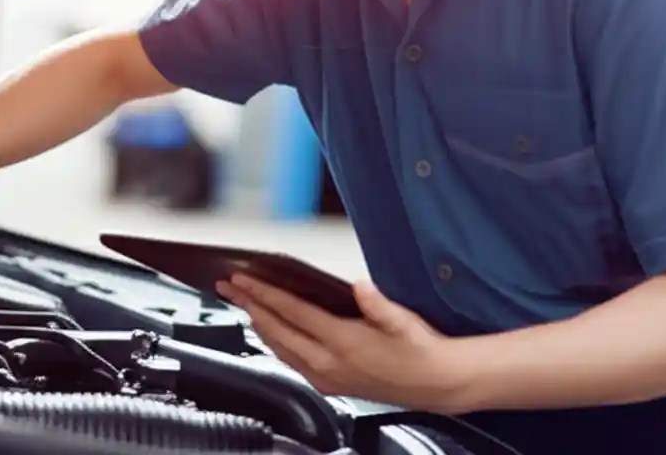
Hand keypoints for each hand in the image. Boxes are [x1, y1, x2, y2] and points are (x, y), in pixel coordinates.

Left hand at [217, 274, 468, 412]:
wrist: (437, 383)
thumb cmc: (421, 348)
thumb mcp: (404, 321)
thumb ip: (379, 304)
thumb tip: (360, 287)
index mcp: (343, 342)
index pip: (292, 313)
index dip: (264, 294)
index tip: (242, 280)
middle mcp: (329, 362)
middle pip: (276, 330)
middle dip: (249, 305)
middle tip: (228, 287)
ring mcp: (327, 376)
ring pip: (280, 348)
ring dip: (258, 324)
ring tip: (242, 304)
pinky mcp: (330, 385)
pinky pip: (291, 361)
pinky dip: (274, 342)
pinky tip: (269, 332)